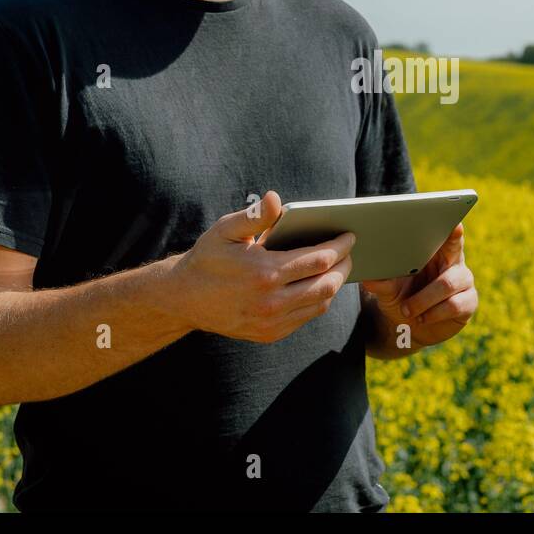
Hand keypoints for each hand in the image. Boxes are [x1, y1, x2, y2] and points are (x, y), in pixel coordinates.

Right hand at [169, 191, 355, 343]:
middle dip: (345, 266)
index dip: (340, 246)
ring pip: (320, 303)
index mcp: (265, 272)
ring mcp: (271, 321)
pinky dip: (318, 301)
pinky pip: (306, 317)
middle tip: (350, 252)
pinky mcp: (269, 334)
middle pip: (327, 284)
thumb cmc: (208, 257)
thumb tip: (275, 199)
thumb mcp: (226, 230)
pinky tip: (318, 285)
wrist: (183, 298)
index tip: (350, 236)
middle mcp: (272, 301)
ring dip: (335, 285)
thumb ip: (255, 216)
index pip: (319, 259)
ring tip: (338, 268)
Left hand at [360, 223, 475, 348]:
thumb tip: (368, 277)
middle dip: (451, 242)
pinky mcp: (468, 302)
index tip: (453, 221)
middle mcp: (453, 262)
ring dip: (423, 298)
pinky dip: (433, 313)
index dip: (451, 227)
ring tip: (406, 309)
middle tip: (449, 232)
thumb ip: (382, 281)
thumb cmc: (401, 298)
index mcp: (435, 251)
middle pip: (456, 247)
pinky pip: (453, 305)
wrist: (408, 327)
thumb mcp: (389, 289)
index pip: (445, 234)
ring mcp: (464, 282)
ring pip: (447, 284)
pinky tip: (422, 318)